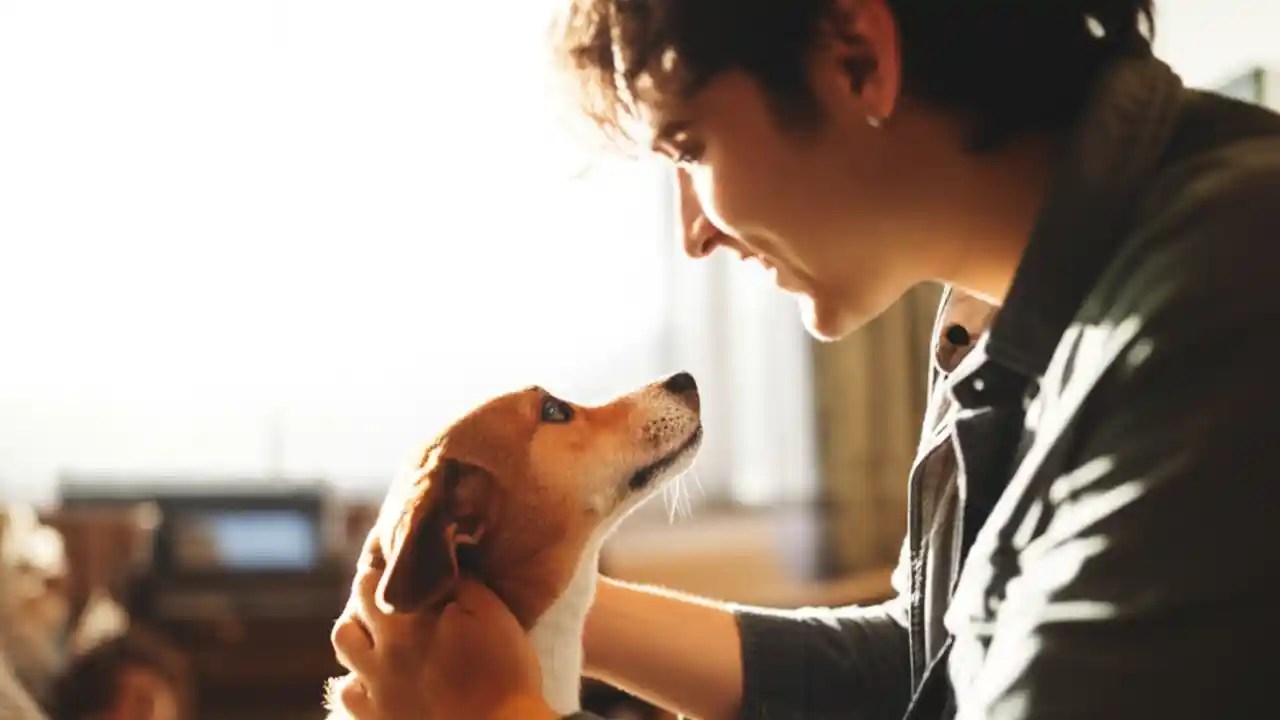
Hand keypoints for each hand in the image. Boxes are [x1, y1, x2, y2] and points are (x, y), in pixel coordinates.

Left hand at [329, 560, 555, 719]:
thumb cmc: (502, 672)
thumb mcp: (492, 615)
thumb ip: (462, 583)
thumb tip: (442, 561)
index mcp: (412, 615)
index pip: (386, 573)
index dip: (394, 560)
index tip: (404, 557)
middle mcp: (385, 644)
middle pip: (360, 599)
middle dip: (370, 585)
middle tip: (389, 585)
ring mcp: (375, 682)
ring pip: (343, 640)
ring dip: (355, 626)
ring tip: (375, 627)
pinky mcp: (374, 715)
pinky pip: (346, 691)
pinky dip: (355, 678)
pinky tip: (373, 676)